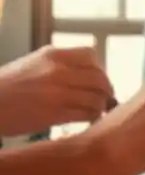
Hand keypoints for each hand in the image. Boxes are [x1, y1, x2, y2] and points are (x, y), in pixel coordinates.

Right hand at [0, 46, 114, 135]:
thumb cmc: (8, 87)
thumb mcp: (32, 64)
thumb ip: (59, 65)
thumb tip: (89, 74)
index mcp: (52, 55)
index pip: (91, 55)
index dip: (98, 69)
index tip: (95, 80)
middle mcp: (57, 70)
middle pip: (99, 78)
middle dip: (105, 90)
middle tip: (105, 99)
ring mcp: (57, 92)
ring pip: (97, 97)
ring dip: (101, 106)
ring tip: (95, 111)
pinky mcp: (56, 113)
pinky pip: (88, 113)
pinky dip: (93, 117)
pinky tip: (86, 119)